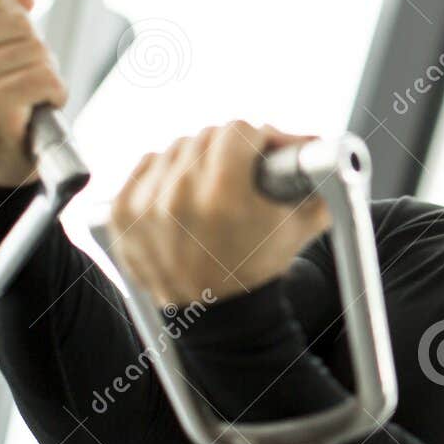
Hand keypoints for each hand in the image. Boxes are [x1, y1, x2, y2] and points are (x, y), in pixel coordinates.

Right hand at [0, 0, 67, 187]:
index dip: (20, 20)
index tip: (10, 49)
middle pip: (19, 23)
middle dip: (35, 50)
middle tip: (23, 80)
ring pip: (35, 51)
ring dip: (46, 75)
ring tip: (26, 99)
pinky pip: (44, 79)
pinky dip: (55, 93)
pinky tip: (36, 110)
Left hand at [108, 121, 331, 308]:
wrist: (218, 312)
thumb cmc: (260, 266)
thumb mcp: (302, 226)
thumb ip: (320, 181)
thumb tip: (318, 143)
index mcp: (224, 197)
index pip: (239, 131)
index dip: (260, 135)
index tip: (266, 148)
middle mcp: (179, 198)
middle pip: (208, 136)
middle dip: (232, 147)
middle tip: (244, 165)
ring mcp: (146, 206)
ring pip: (178, 147)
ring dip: (199, 157)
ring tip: (214, 183)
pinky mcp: (123, 214)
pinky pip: (148, 163)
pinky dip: (167, 171)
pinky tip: (183, 190)